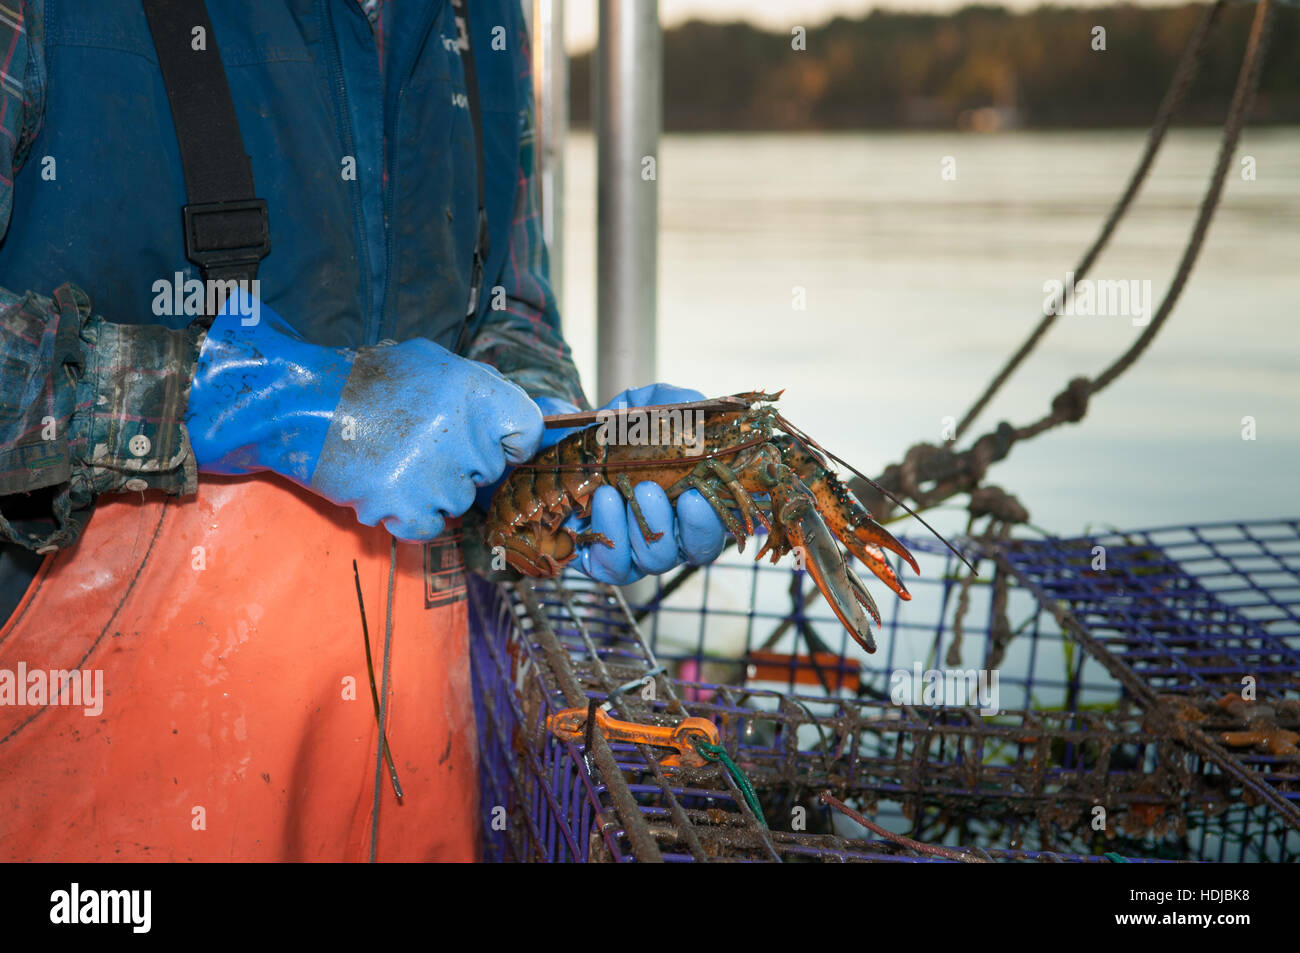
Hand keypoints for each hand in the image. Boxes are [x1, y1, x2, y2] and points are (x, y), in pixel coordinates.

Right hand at [187, 289, 542, 539]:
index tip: (493, 445)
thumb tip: (522, 418)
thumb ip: (480, 387)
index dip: (511, 442)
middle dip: (459, 465)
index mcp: (476, 392)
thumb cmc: (368, 382)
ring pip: (457, 501)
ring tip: (393, 460)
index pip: (527, 430)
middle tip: (417, 444)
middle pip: (487, 471)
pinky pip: (429, 527)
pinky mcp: (405, 505)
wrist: (300, 404)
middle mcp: (463, 433)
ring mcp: (436, 473)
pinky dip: (407, 517)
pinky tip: (383, 487)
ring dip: (430, 491)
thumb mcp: (431, 362)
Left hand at [561, 384, 728, 584]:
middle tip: (648, 491)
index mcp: (699, 497)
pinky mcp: (605, 559)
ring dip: (638, 528)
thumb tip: (694, 412)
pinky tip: (601, 505)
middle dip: (678, 525)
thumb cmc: (619, 428)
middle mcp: (677, 530)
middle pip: (696, 550)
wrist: (567, 440)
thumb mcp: (649, 405)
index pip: (724, 521)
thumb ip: (676, 403)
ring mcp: (643, 549)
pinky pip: (613, 567)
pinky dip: (608, 539)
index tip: (695, 497)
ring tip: (613, 492)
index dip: (715, 518)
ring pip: (655, 561)